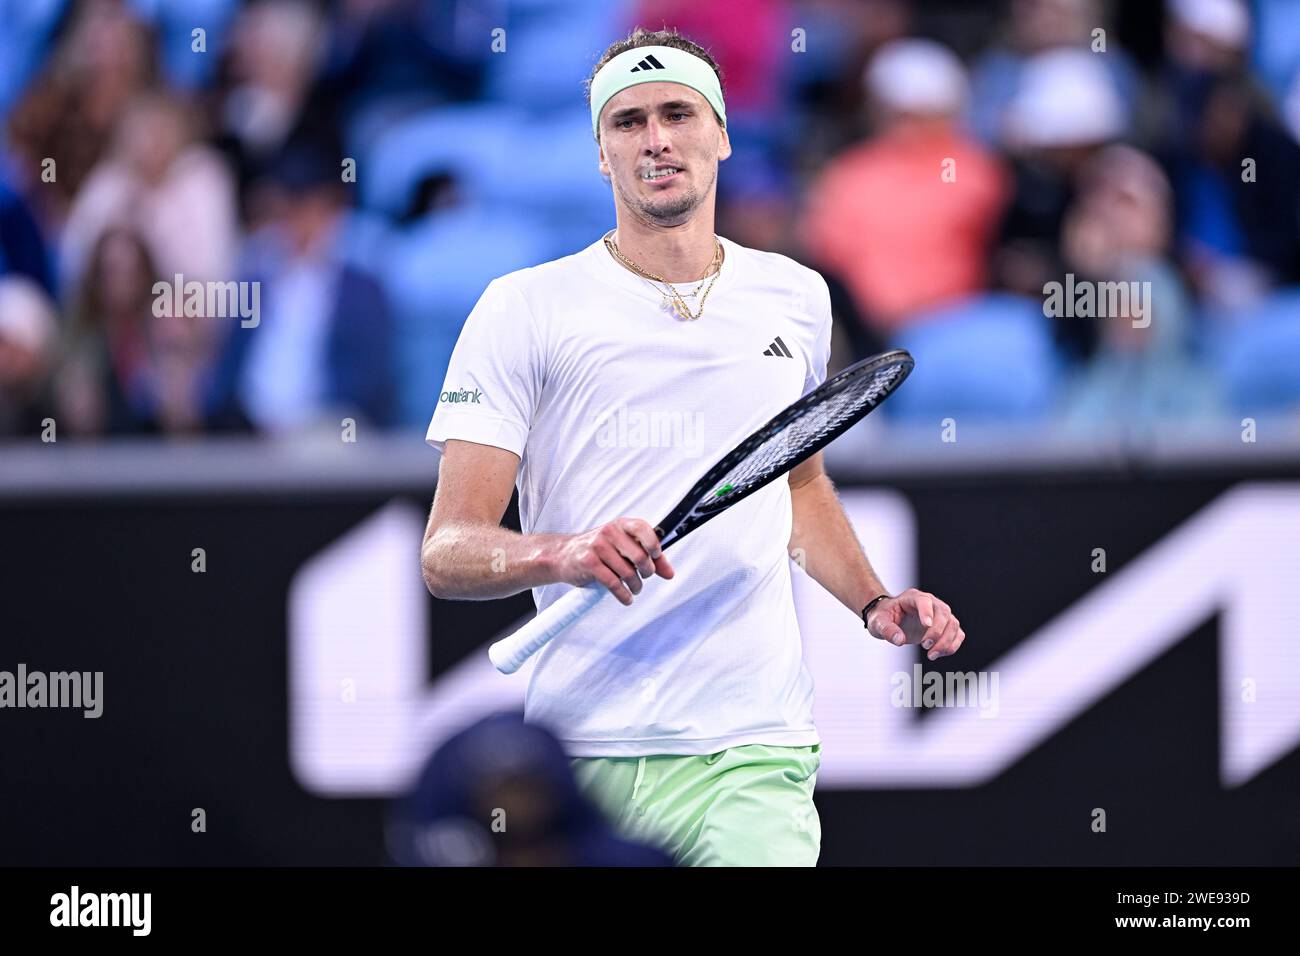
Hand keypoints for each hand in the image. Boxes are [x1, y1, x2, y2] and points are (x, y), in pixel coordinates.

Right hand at [550, 517, 674, 605]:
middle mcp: (609, 532)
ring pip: (628, 573)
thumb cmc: (598, 551)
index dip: (654, 544)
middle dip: (647, 572)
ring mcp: (597, 547)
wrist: (563, 556)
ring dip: (636, 586)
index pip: (643, 528)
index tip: (655, 557)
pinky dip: (624, 595)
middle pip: (640, 556)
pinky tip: (626, 598)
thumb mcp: (621, 547)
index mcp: (620, 525)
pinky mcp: (588, 563)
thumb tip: (669, 573)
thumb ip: (647, 557)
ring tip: (635, 589)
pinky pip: (614, 584)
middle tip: (644, 577)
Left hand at [866, 588, 964, 660]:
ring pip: (953, 624)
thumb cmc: (883, 617)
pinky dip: (952, 645)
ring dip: (946, 641)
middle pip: (943, 613)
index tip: (926, 625)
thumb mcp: (878, 622)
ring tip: (931, 655)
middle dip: (937, 632)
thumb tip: (899, 640)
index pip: (924, 600)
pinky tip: (939, 654)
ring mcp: (940, 615)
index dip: (927, 612)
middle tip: (925, 646)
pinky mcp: (945, 627)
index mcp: (913, 597)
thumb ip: (887, 630)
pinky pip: (957, 634)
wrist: (889, 619)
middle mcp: (930, 603)